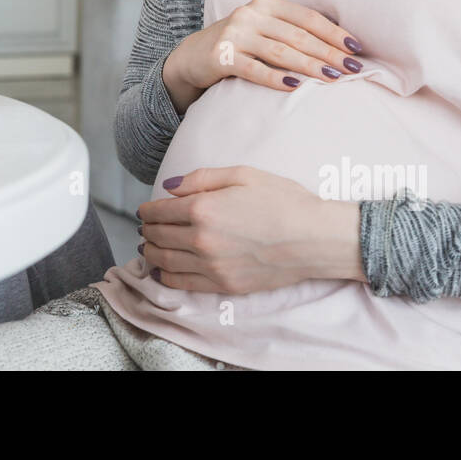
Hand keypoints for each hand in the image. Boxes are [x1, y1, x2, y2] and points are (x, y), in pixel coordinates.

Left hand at [136, 165, 365, 292]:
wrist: (314, 238)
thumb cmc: (283, 201)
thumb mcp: (242, 175)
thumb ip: (201, 178)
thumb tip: (170, 187)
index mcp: (203, 209)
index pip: (159, 211)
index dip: (148, 210)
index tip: (146, 209)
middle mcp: (201, 240)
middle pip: (158, 237)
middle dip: (148, 230)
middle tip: (147, 226)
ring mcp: (211, 267)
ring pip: (164, 261)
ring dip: (151, 252)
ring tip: (149, 246)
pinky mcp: (224, 286)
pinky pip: (182, 283)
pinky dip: (165, 276)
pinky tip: (162, 269)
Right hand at [162, 0, 364, 113]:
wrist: (191, 56)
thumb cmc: (238, 45)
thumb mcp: (262, 29)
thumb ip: (291, 31)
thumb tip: (338, 48)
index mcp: (266, 4)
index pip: (308, 18)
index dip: (334, 33)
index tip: (356, 49)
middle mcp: (250, 14)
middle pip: (298, 35)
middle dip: (329, 53)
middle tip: (352, 69)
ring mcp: (235, 34)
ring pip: (280, 51)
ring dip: (310, 66)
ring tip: (332, 79)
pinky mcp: (220, 56)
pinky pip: (253, 69)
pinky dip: (275, 78)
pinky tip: (294, 86)